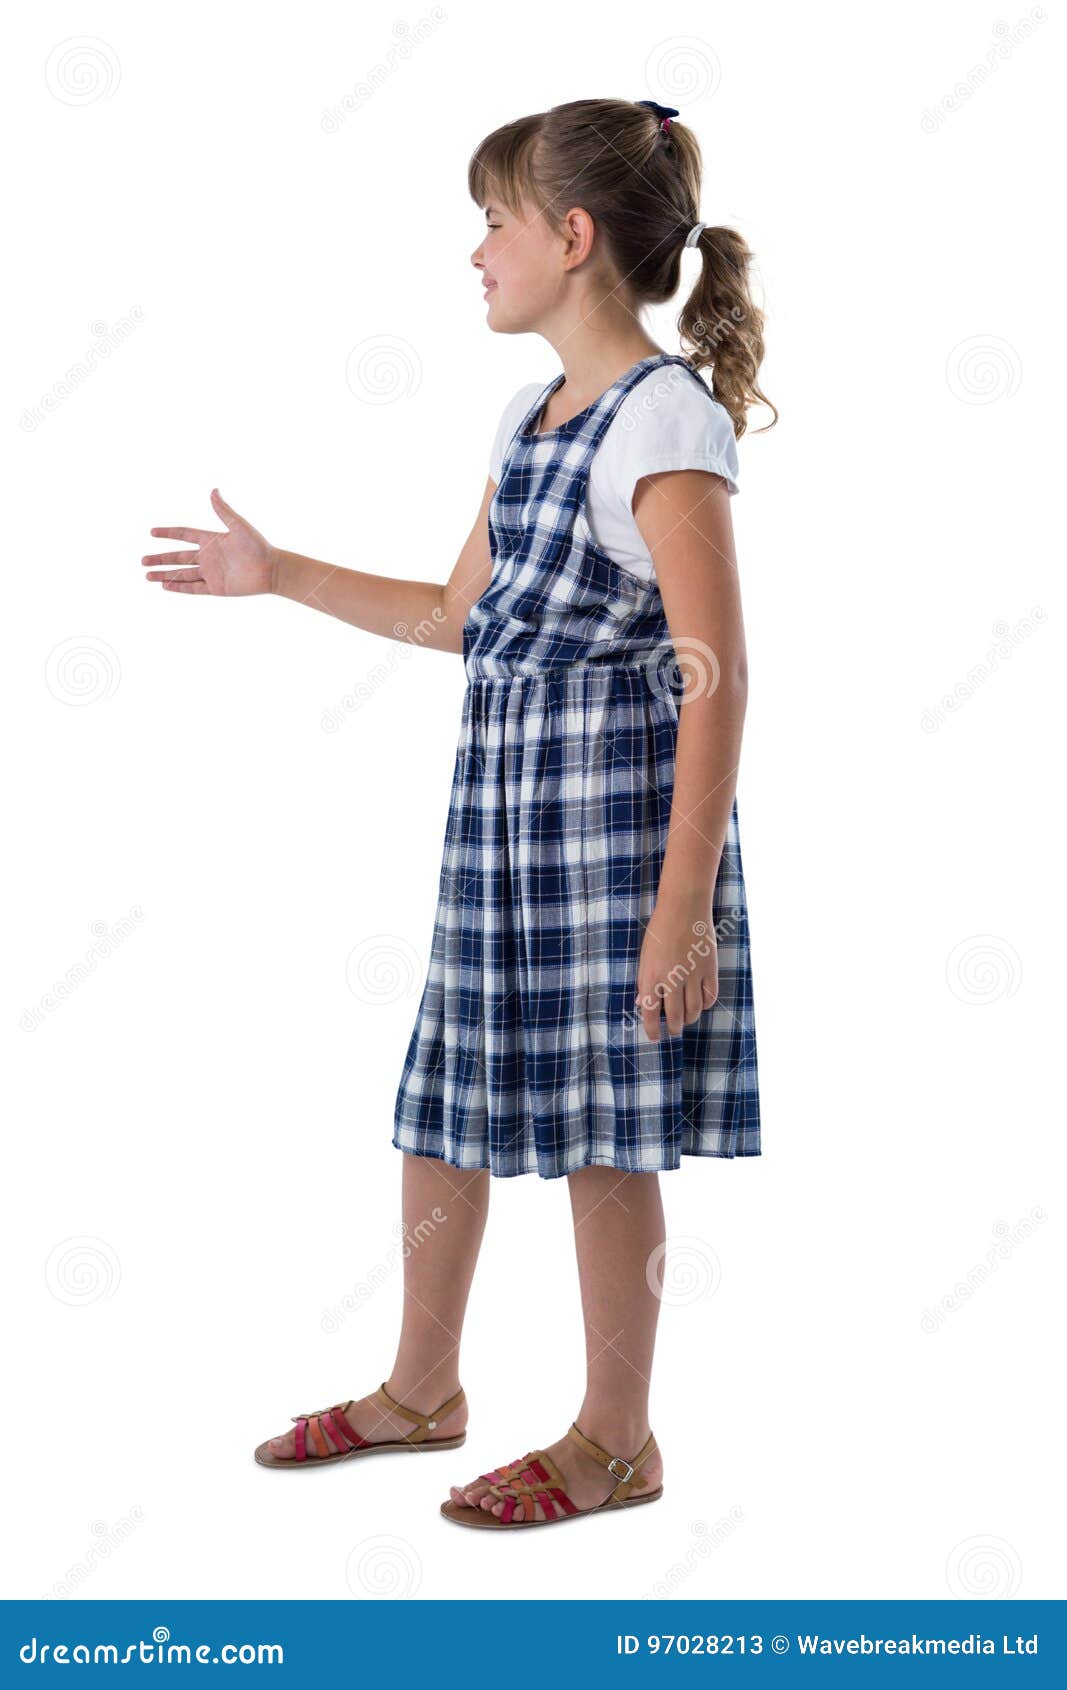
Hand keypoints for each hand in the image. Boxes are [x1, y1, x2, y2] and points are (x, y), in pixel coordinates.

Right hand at [142, 488, 275, 596]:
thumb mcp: (239, 526)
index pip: (184, 534)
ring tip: (147, 576)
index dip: (168, 533)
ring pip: (182, 574)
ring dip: (165, 574)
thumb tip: (213, 490)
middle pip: (178, 557)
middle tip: (142, 560)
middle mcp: (208, 556)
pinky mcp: (216, 588)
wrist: (272, 570)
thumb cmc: (258, 546)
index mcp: (211, 539)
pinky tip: (165, 586)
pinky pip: (193, 588)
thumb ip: (223, 510)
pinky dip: (179, 587)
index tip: (152, 532)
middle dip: (160, 559)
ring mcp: (211, 573)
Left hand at [634, 892, 717, 1041]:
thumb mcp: (645, 956)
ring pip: (694, 1010)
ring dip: (690, 1019)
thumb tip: (642, 1005)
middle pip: (675, 1016)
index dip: (652, 1029)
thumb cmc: (660, 931)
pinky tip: (700, 1004)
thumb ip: (645, 981)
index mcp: (651, 975)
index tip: (655, 1037)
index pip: (650, 1012)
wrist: (683, 907)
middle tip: (674, 1030)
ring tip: (687, 1020)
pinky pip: (709, 997)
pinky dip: (705, 1005)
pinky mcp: (709, 969)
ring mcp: (692, 974)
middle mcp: (672, 978)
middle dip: (674, 1028)